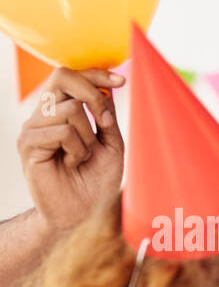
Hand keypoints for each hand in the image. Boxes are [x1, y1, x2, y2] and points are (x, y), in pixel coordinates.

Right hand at [17, 67, 125, 235]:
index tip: (121, 80)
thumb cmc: (96, 182)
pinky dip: (76, 149)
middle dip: (93, 95)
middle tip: (105, 123)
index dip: (96, 73)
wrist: (81, 213)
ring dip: (87, 136)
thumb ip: (107, 118)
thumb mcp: (111, 146)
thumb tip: (108, 88)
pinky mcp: (28, 144)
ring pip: (69, 110)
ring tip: (83, 157)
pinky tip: (72, 163)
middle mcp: (45, 115)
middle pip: (62, 77)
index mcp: (62, 111)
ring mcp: (33, 127)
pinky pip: (61, 132)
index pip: (72, 77)